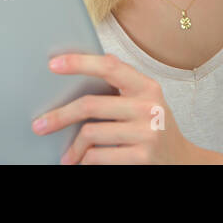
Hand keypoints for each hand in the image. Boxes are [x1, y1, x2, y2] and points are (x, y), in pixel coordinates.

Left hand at [32, 53, 198, 163]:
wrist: (183, 160)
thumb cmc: (155, 126)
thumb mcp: (146, 100)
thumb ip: (123, 83)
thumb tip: (89, 60)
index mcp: (147, 86)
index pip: (109, 66)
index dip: (80, 63)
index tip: (54, 64)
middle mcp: (149, 106)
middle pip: (90, 104)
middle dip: (59, 116)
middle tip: (39, 125)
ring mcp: (147, 132)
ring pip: (91, 134)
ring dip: (73, 148)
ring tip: (67, 155)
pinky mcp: (143, 156)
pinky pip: (99, 156)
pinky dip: (86, 160)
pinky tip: (82, 162)